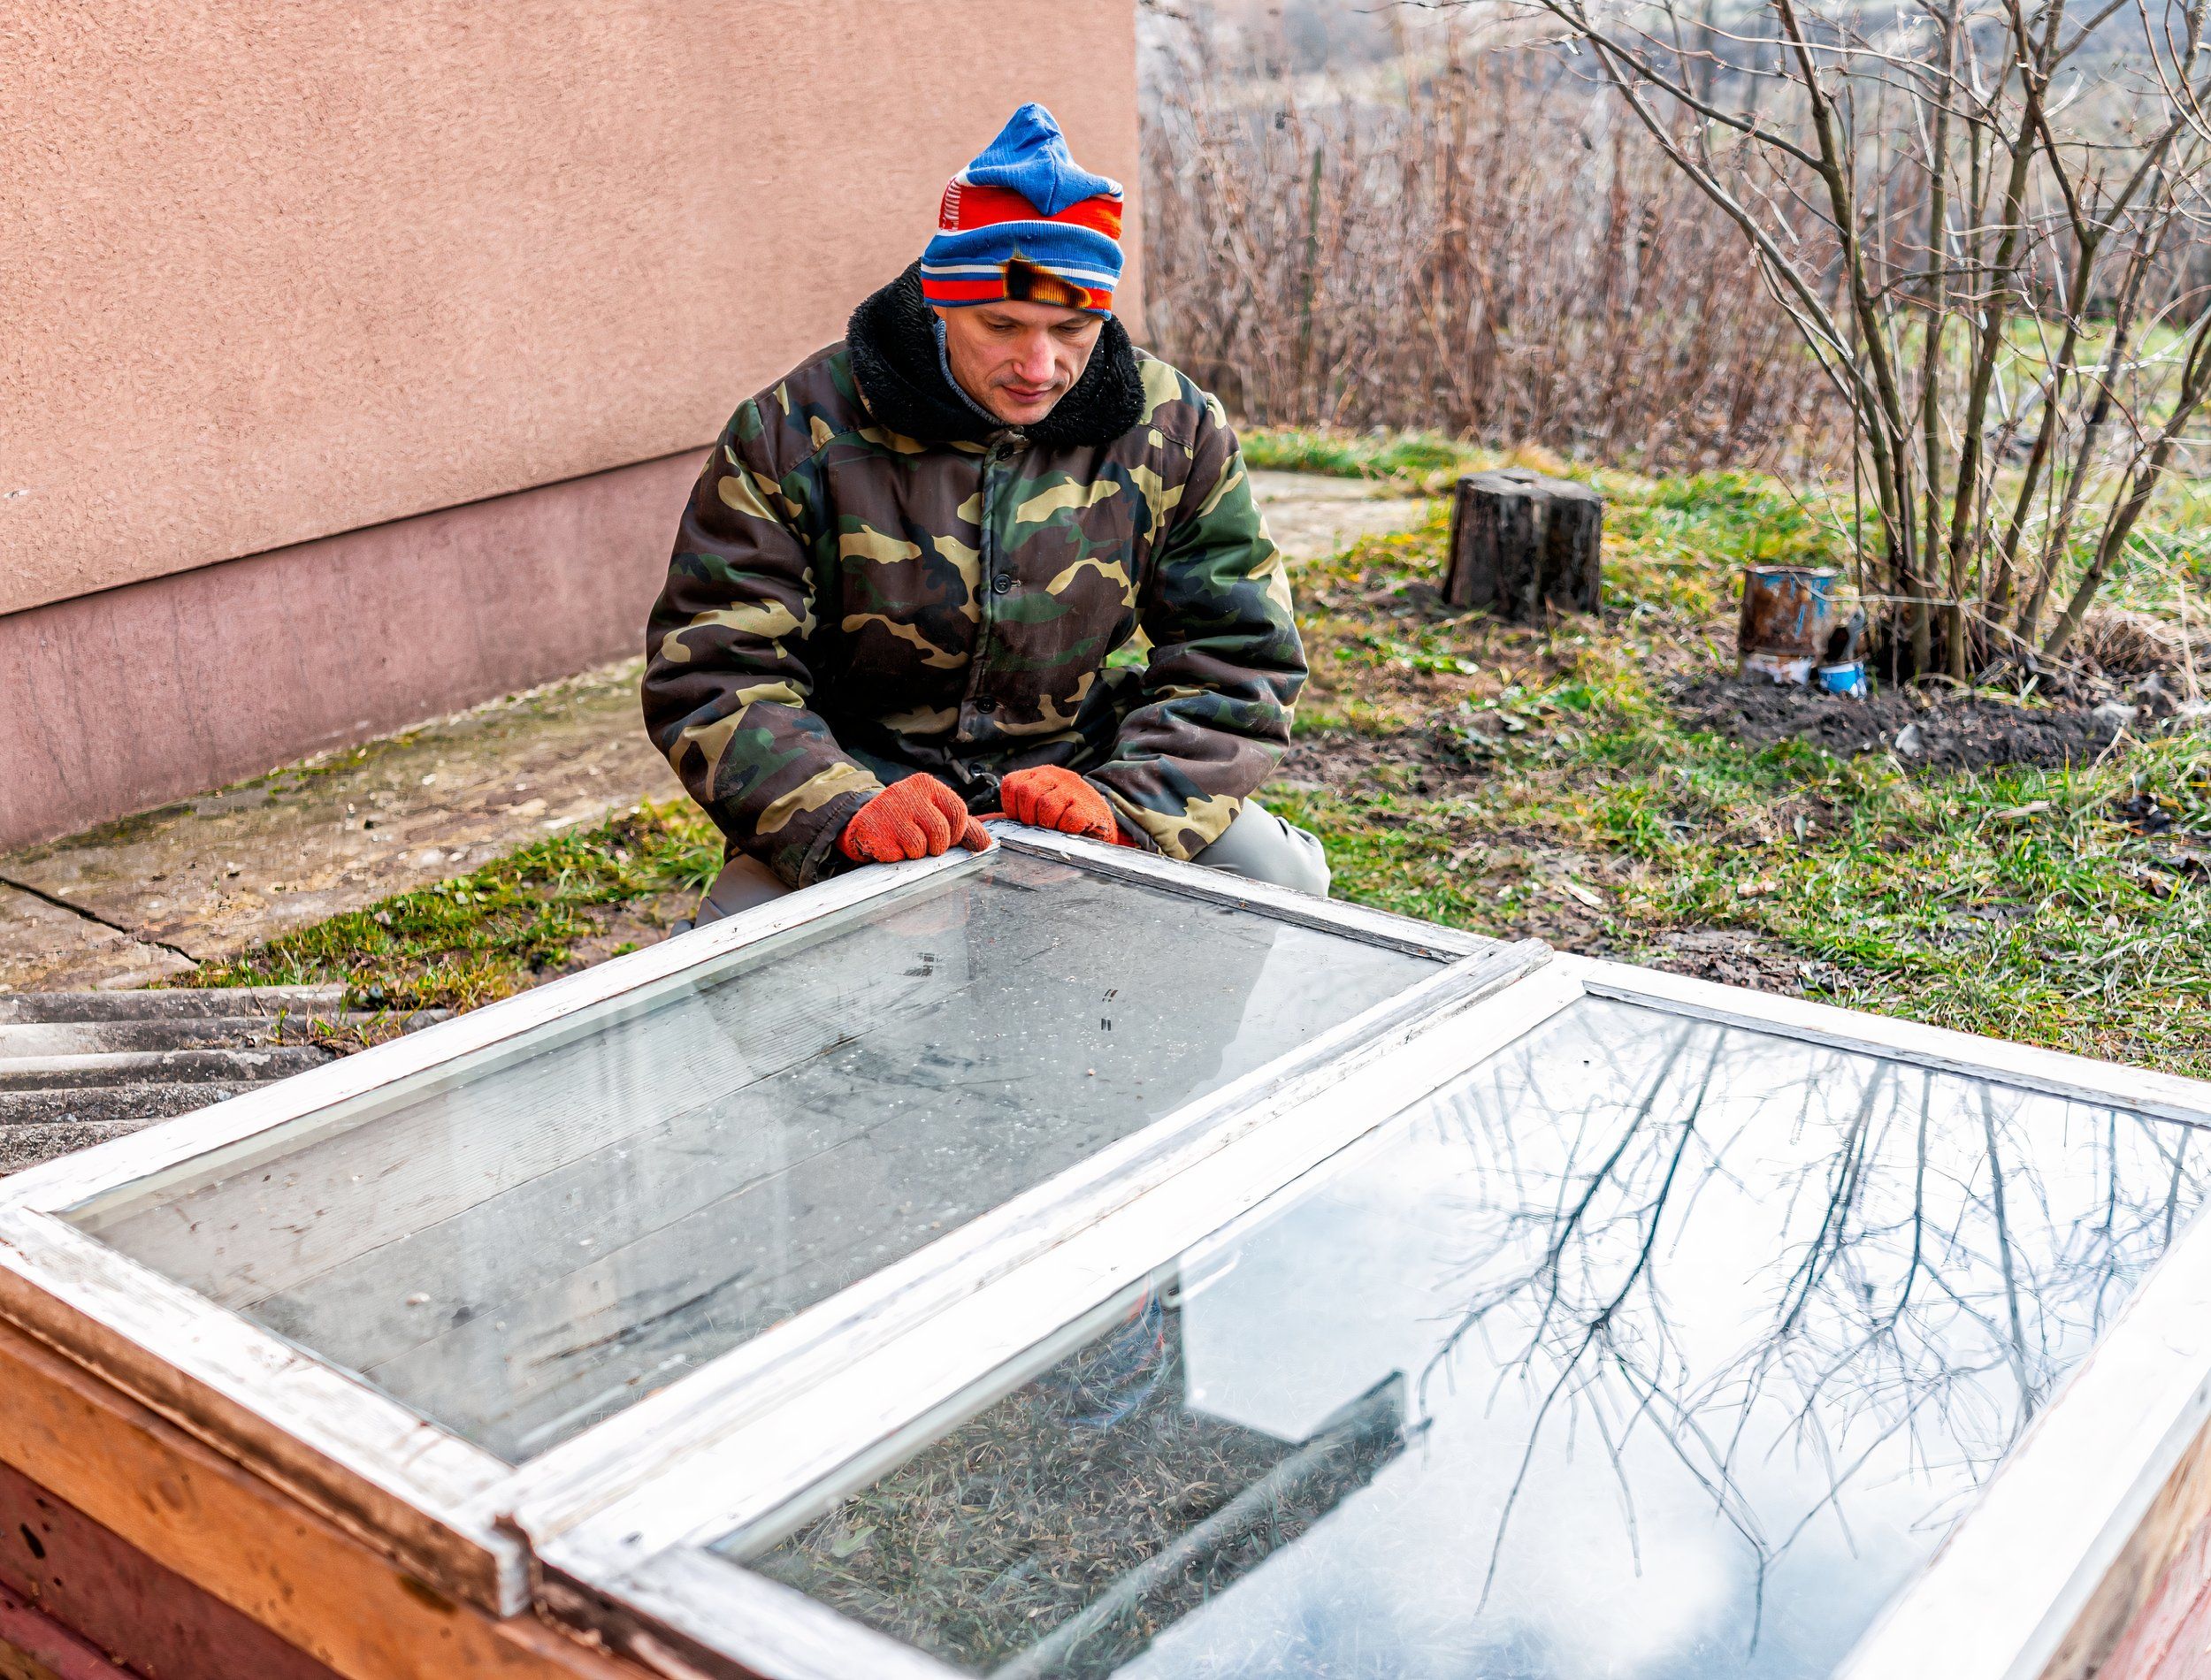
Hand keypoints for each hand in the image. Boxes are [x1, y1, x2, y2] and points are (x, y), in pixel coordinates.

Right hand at [839, 775, 991, 863]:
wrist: (863, 823)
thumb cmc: (906, 820)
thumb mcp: (935, 815)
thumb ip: (963, 828)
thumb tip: (985, 843)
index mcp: (926, 784)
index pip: (957, 810)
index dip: (956, 833)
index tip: (947, 838)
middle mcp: (905, 792)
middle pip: (940, 831)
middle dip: (937, 846)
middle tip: (925, 845)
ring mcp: (886, 810)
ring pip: (918, 846)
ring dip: (915, 854)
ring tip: (904, 844)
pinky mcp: (871, 830)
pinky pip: (897, 855)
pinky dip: (896, 858)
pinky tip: (889, 846)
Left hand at [998, 766, 1121, 842]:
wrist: (1100, 823)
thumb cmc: (1062, 819)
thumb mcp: (1035, 811)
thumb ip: (1008, 816)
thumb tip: (975, 823)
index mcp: (1038, 775)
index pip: (1011, 784)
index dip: (1013, 806)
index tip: (1024, 818)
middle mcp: (1055, 776)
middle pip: (1026, 793)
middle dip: (1029, 817)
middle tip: (1042, 825)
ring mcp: (1072, 788)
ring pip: (1046, 806)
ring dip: (1048, 824)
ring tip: (1057, 827)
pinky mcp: (1087, 805)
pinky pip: (1067, 819)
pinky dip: (1065, 830)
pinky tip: (1071, 829)